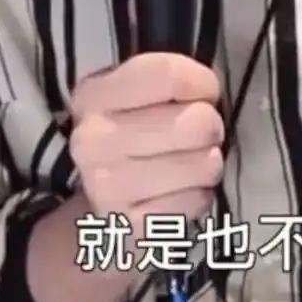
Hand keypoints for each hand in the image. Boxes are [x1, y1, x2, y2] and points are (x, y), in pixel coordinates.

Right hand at [27, 52, 225, 301]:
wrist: (103, 211)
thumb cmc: (135, 139)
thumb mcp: (136, 97)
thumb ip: (167, 80)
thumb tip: (208, 90)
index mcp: (92, 96)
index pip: (168, 75)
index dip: (202, 82)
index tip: (203, 94)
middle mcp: (90, 140)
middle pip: (198, 122)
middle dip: (210, 127)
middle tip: (195, 137)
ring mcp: (106, 187)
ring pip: (207, 164)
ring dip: (209, 163)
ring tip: (188, 165)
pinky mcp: (132, 226)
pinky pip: (200, 201)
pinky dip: (200, 196)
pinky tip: (180, 193)